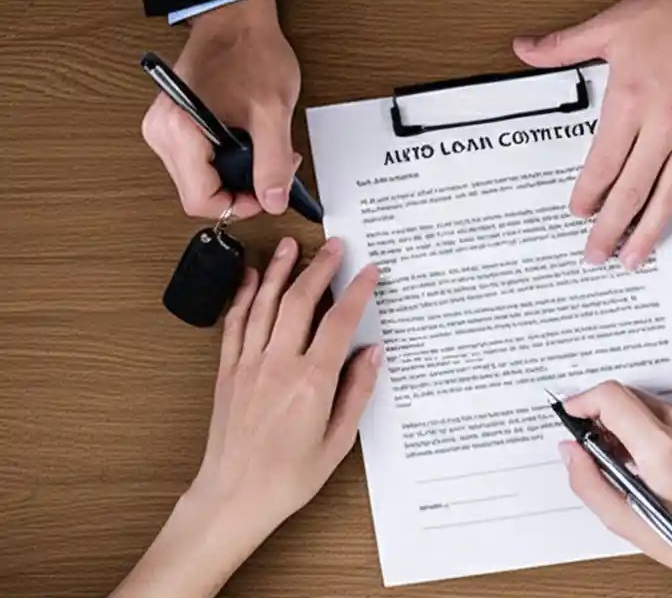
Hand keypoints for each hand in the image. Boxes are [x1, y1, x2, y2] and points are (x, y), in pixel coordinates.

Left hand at [111, 237, 380, 597]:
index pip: (340, 321)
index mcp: (312, 382)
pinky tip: (251, 277)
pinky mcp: (228, 372)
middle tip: (335, 246)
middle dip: (320, 267)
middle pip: (300, 300)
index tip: (370, 271)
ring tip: (291, 245)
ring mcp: (249, 365)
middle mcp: (278, 366)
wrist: (234, 497)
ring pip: (264, 303)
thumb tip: (372, 353)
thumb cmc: (288, 477)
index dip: (357, 291)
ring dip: (279, 270)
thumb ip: (357, 391)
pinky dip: (243, 295)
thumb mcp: (339, 441)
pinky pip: (235, 323)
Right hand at [141, 0, 301, 218]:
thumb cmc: (251, 52)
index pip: (199, 199)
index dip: (237, 206)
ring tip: (262, 153)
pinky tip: (247, 145)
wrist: (238, 21)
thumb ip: (273, 161)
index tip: (265, 196)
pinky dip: (227, 161)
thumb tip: (273, 201)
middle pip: (198, 192)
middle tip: (272, 172)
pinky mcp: (175, 125)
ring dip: (235, 177)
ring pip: (200, 180)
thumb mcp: (273, 112)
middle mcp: (161, 132)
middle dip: (240, 191)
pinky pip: (199, 161)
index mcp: (178, 130)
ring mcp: (164, 129)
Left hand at [514, 0, 671, 268]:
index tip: (579, 213)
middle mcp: (664, 124)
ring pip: (670, 196)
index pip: (603, 164)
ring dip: (649, 233)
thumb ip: (564, 45)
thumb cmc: (671, 11)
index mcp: (630, 100)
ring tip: (633, 259)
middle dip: (610, 229)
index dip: (588, 195)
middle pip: (632, 191)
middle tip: (595, 256)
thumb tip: (522, 48)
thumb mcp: (610, 24)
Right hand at [558, 382, 671, 597]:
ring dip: (622, 423)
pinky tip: (641, 460)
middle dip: (600, 416)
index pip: (612, 397)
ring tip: (620, 462)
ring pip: (642, 403)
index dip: (583, 402)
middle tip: (590, 448)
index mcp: (664, 449)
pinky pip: (661, 412)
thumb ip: (588, 482)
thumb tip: (570, 451)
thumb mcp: (624, 521)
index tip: (569, 415)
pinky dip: (642, 428)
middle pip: (626, 396)